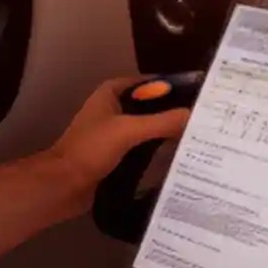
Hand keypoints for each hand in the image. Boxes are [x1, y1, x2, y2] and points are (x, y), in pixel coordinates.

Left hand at [47, 76, 189, 194]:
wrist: (63, 185)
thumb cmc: (91, 149)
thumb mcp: (128, 130)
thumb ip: (161, 122)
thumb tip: (194, 115)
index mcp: (111, 92)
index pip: (149, 83)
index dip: (171, 87)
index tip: (199, 96)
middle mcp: (113, 108)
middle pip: (150, 105)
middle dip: (172, 111)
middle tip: (204, 119)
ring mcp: (114, 132)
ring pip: (147, 127)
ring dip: (166, 132)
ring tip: (198, 136)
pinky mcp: (116, 154)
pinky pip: (142, 147)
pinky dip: (158, 149)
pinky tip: (179, 155)